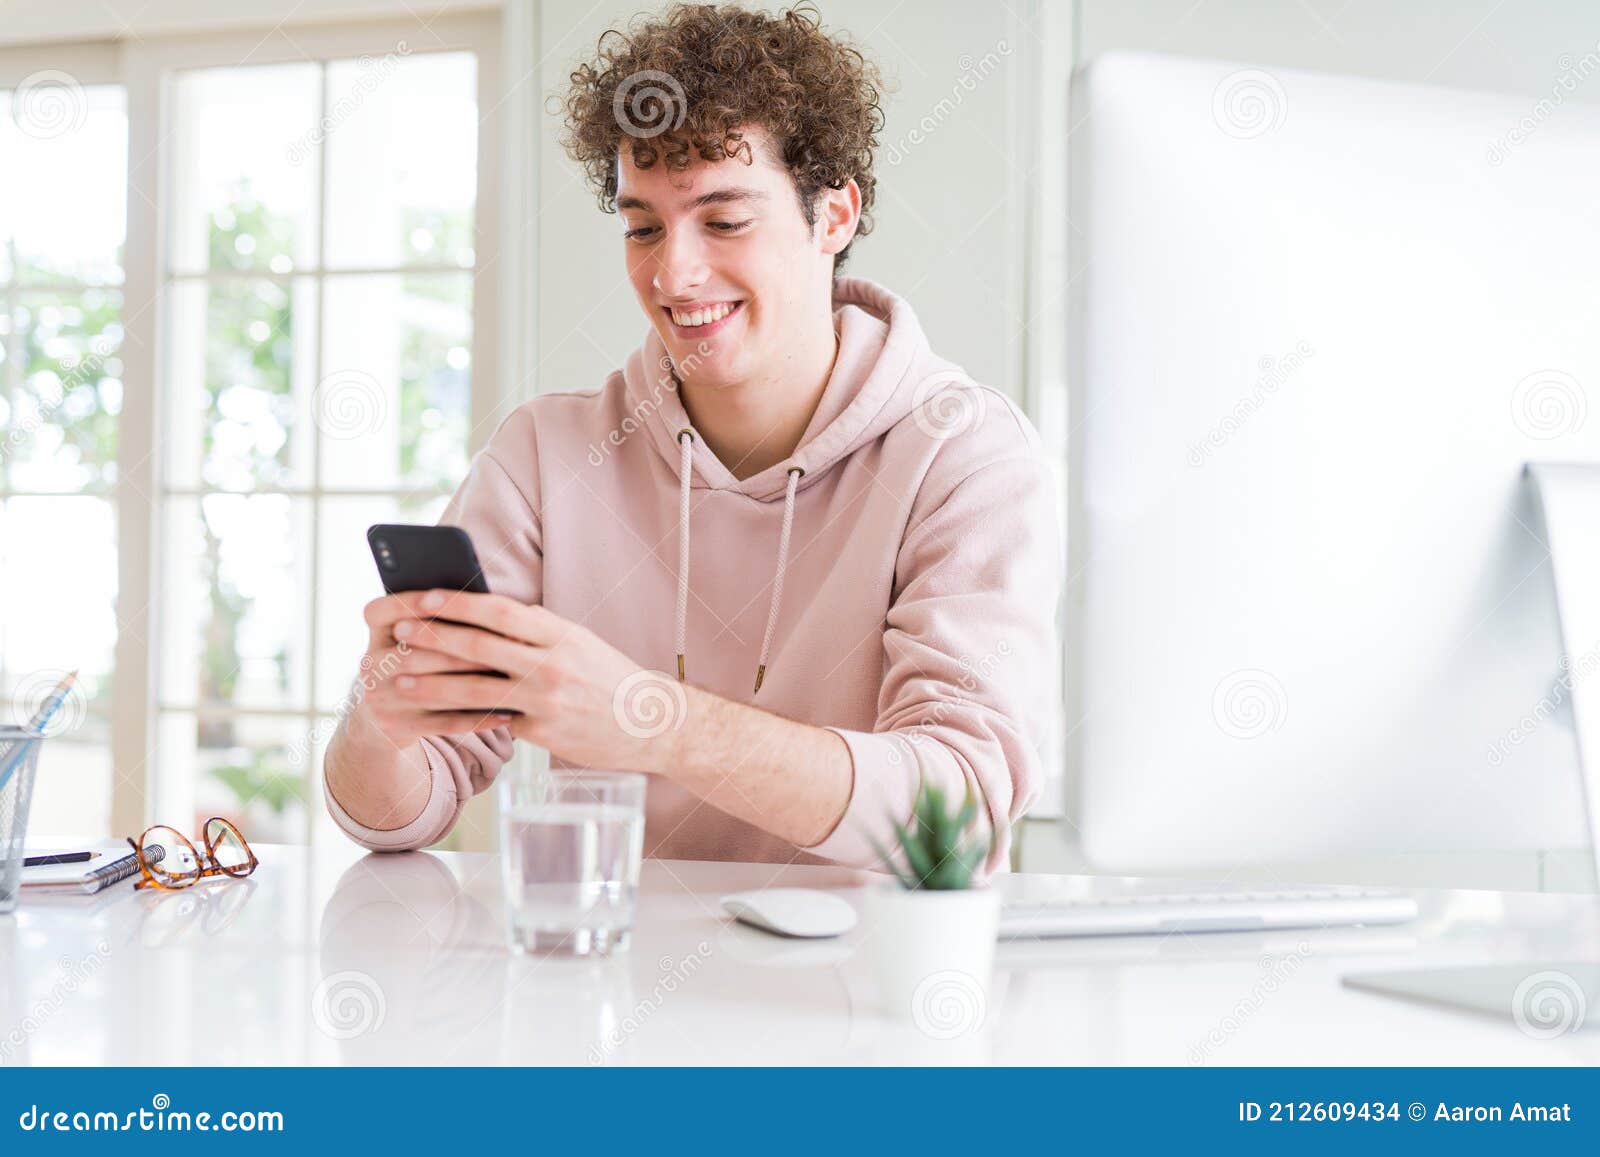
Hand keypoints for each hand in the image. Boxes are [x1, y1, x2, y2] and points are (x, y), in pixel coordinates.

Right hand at [351, 590, 520, 747]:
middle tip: (501, 642)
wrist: (388, 713)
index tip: (439, 597)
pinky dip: (477, 718)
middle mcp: (369, 665)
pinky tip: (507, 712)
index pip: (380, 612)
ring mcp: (379, 700)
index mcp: (375, 633)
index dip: (408, 604)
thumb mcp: (418, 634)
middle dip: (460, 646)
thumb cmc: (422, 656)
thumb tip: (488, 604)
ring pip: (430, 689)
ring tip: (508, 675)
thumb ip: (441, 616)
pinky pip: (443, 722)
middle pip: (414, 654)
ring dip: (473, 681)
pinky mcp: (396, 728)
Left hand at [365, 589, 688, 773]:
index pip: (501, 610)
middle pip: (481, 646)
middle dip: (434, 638)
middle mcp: (552, 663)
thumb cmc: (610, 678)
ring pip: (477, 689)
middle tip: (399, 632)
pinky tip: (431, 719)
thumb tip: (490, 612)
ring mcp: (547, 700)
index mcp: (561, 633)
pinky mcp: (543, 733)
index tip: (424, 597)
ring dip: (432, 684)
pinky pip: (491, 723)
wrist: (653, 724)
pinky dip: (456, 720)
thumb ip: (538, 629)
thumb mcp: (579, 641)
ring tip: (400, 680)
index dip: (459, 603)